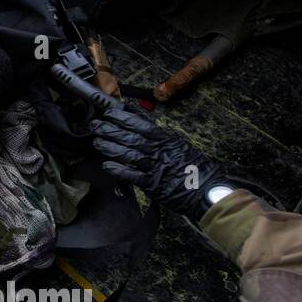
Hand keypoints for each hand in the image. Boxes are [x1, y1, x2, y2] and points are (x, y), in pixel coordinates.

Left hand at [90, 105, 226, 218]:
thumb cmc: (193, 167)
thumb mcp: (179, 145)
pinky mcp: (153, 184)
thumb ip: (161, 136)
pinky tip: (107, 165)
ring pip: (129, 154)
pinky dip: (119, 170)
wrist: (206, 190)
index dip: (124, 118)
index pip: (142, 124)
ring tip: (97, 142)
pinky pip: (132, 175)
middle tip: (95, 125)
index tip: (109, 112)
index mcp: (166, 139)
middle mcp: (160, 151)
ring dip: (111, 147)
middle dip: (111, 130)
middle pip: (131, 137)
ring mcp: (156, 167)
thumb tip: (142, 124)